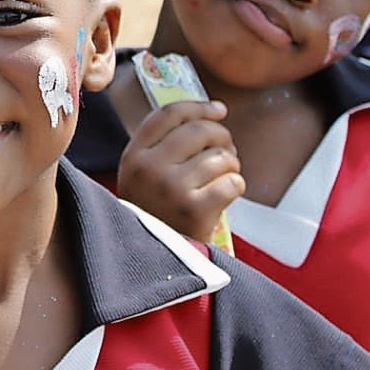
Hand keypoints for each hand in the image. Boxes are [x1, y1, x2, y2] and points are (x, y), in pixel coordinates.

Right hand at [117, 99, 243, 241]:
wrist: (152, 263)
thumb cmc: (156, 212)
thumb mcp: (143, 175)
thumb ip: (165, 144)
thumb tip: (214, 109)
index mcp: (133, 156)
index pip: (169, 114)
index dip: (199, 106)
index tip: (219, 109)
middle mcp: (149, 168)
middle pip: (199, 130)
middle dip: (222, 137)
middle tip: (227, 152)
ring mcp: (170, 188)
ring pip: (220, 157)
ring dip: (231, 165)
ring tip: (224, 177)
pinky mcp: (194, 209)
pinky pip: (232, 182)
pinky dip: (236, 186)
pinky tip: (226, 195)